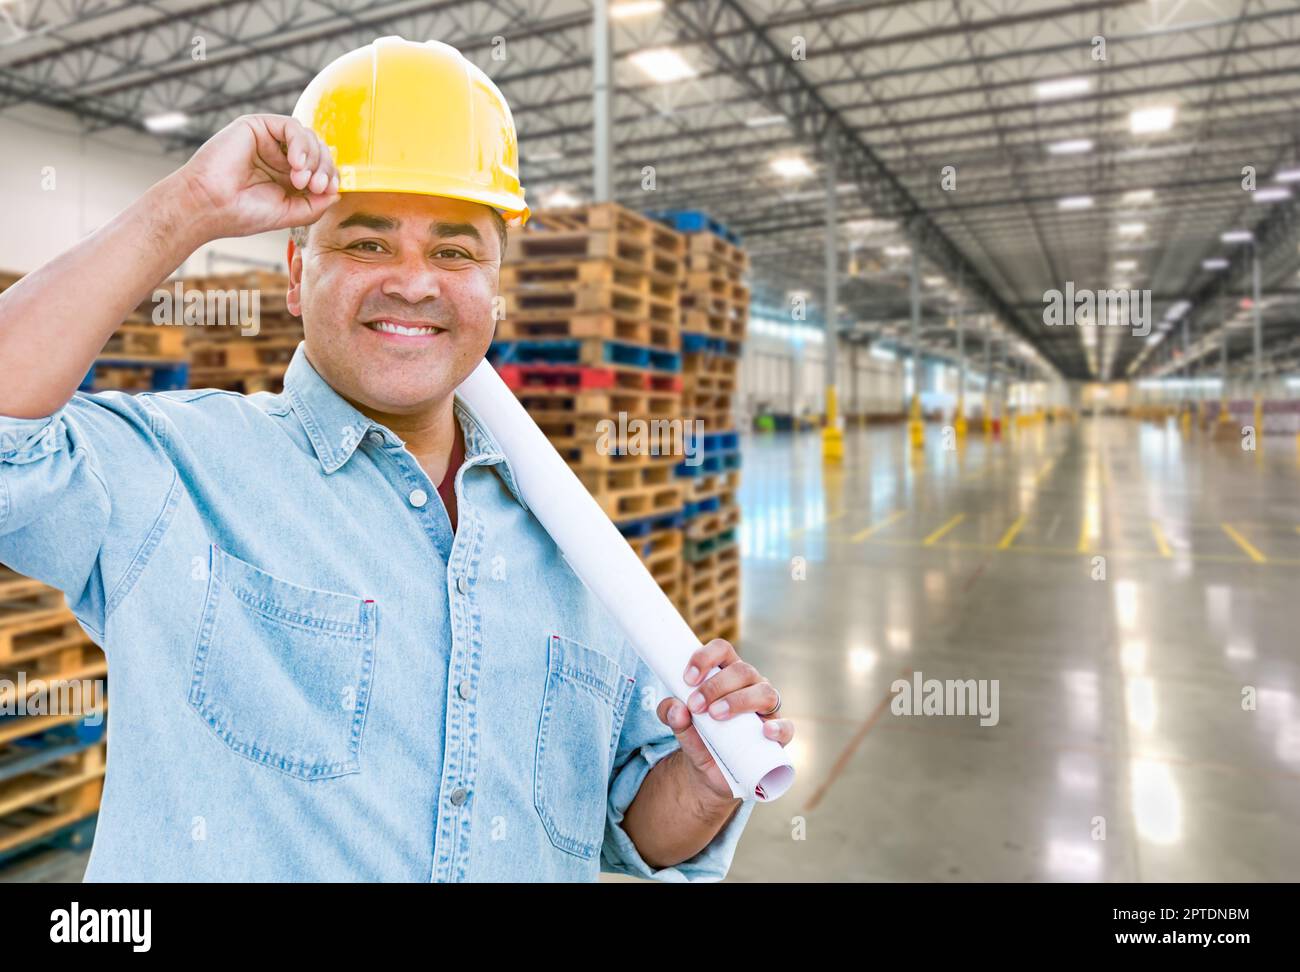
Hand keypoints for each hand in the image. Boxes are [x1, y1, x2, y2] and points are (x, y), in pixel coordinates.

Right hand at [175, 114, 340, 240]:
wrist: (209, 206)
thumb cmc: (243, 213)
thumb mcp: (289, 213)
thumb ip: (315, 204)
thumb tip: (337, 191)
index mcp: (288, 177)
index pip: (321, 169)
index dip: (330, 177)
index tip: (327, 191)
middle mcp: (280, 157)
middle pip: (319, 152)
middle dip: (324, 168)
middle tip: (315, 186)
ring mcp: (269, 141)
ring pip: (309, 138)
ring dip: (313, 158)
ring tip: (301, 179)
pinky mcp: (257, 126)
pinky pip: (291, 126)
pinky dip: (301, 143)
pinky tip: (296, 163)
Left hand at [655, 638, 793, 804]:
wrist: (710, 773)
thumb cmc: (698, 737)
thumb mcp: (679, 726)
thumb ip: (671, 715)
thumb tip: (677, 709)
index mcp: (726, 673)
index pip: (722, 650)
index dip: (706, 658)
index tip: (687, 679)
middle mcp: (750, 685)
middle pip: (742, 670)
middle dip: (716, 686)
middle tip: (695, 706)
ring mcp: (766, 708)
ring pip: (765, 692)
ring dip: (740, 701)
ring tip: (716, 716)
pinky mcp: (778, 734)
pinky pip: (786, 727)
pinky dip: (778, 727)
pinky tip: (765, 731)